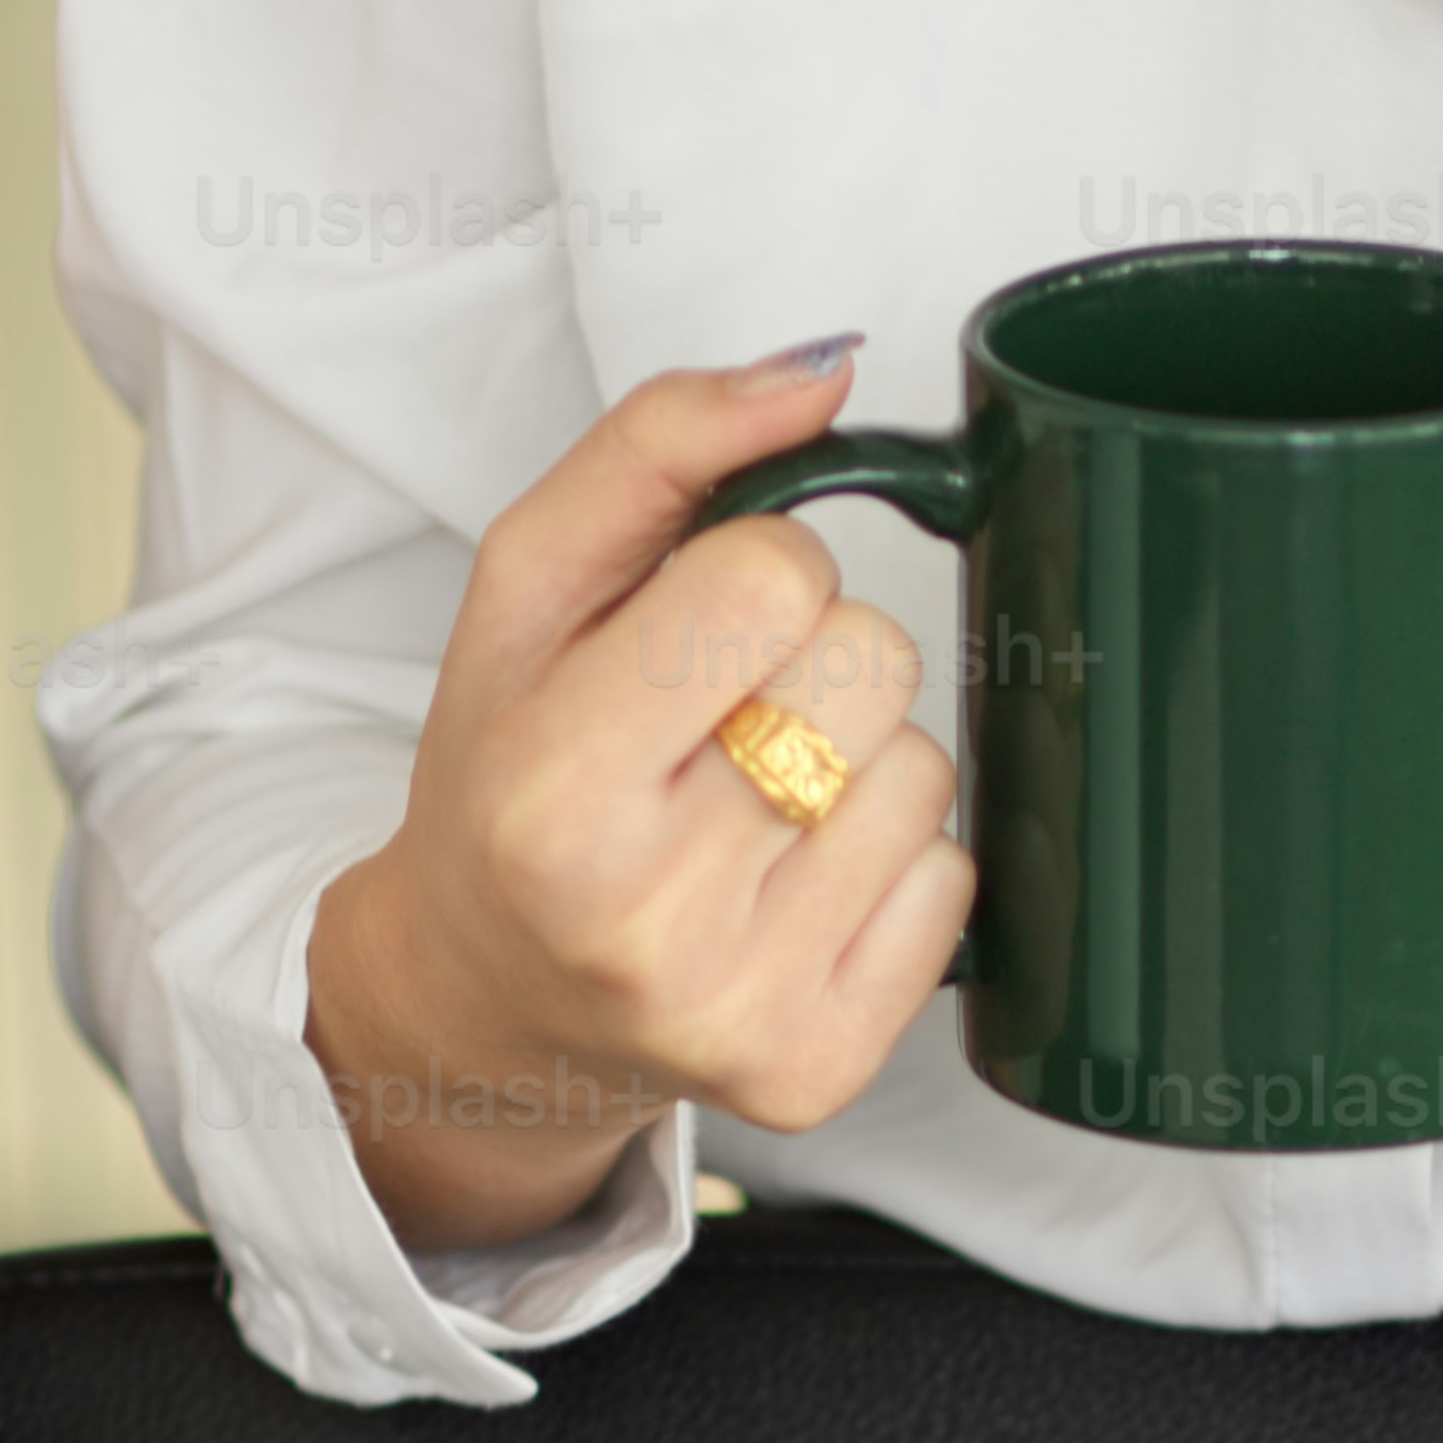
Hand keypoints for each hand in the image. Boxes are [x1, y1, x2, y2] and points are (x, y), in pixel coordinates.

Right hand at [298, 342, 971, 1245]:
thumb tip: (824, 372)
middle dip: (813, 660)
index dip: (751, 574)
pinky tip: (787, 886)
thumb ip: (657, 446)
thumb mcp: (525, 589)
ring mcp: (740, 1011)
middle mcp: (644, 922)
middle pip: (873, 668)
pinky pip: (955, 882)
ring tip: (748, 809)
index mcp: (550, 795)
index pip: (775, 580)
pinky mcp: (818, 1071)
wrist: (488, 1000)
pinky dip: (890, 862)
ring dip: (857, 763)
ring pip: (926, 773)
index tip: (691, 631)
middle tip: (720, 721)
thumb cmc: (509, 773)